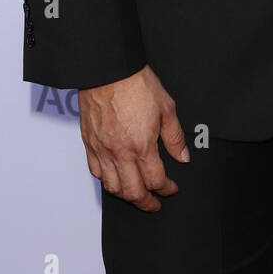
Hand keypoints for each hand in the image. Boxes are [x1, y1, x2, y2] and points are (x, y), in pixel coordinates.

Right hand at [79, 65, 188, 211]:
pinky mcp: (89, 143)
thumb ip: (175, 137)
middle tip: (154, 203)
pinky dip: (106, 180)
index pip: (156, 180)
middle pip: (133, 192)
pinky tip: (115, 178)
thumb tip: (183, 157)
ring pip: (112, 187)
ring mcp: (102, 150)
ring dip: (126, 196)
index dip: (166, 189)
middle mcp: (120, 153)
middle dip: (146, 202)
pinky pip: (95, 172)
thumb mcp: (167, 108)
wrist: (108, 70)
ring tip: (136, 194)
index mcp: (142, 145)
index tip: (171, 189)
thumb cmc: (137, 84)